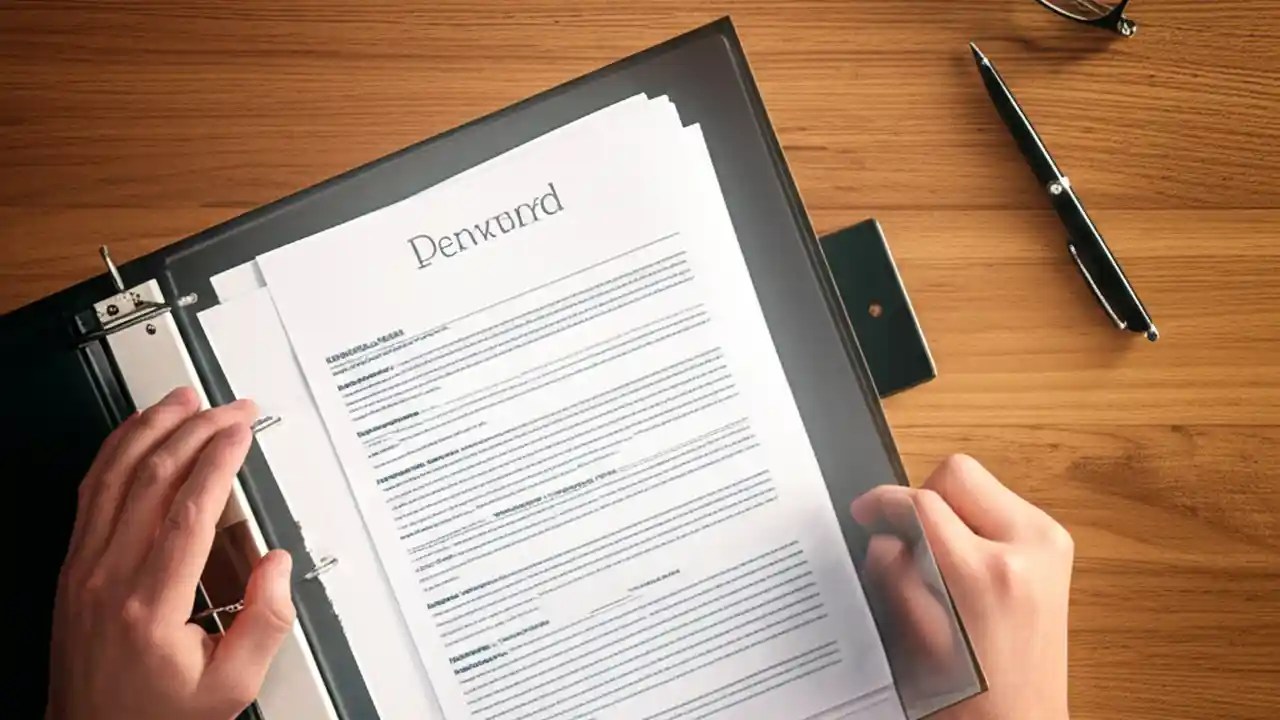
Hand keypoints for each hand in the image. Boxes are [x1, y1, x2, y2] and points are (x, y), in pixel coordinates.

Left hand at [47, 387, 295, 719]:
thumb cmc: (157, 717)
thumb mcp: (231, 688)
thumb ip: (266, 624)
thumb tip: (277, 565)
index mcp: (151, 605)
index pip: (188, 510)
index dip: (218, 460)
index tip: (241, 432)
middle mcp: (109, 578)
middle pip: (152, 479)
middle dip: (196, 430)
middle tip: (230, 409)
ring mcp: (85, 569)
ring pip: (114, 475)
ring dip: (152, 428)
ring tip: (183, 399)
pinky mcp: (74, 569)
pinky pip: (91, 492)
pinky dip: (116, 452)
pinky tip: (136, 435)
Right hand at [852, 455, 1073, 719]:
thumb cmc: (970, 696)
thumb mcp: (910, 636)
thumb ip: (891, 572)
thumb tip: (883, 531)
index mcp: (988, 573)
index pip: (923, 503)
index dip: (883, 502)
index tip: (866, 511)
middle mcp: (1029, 547)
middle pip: (957, 474)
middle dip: (923, 501)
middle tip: (909, 542)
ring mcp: (1049, 543)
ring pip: (978, 485)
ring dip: (950, 511)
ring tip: (941, 560)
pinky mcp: (1055, 546)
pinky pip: (999, 505)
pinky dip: (973, 523)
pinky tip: (965, 563)